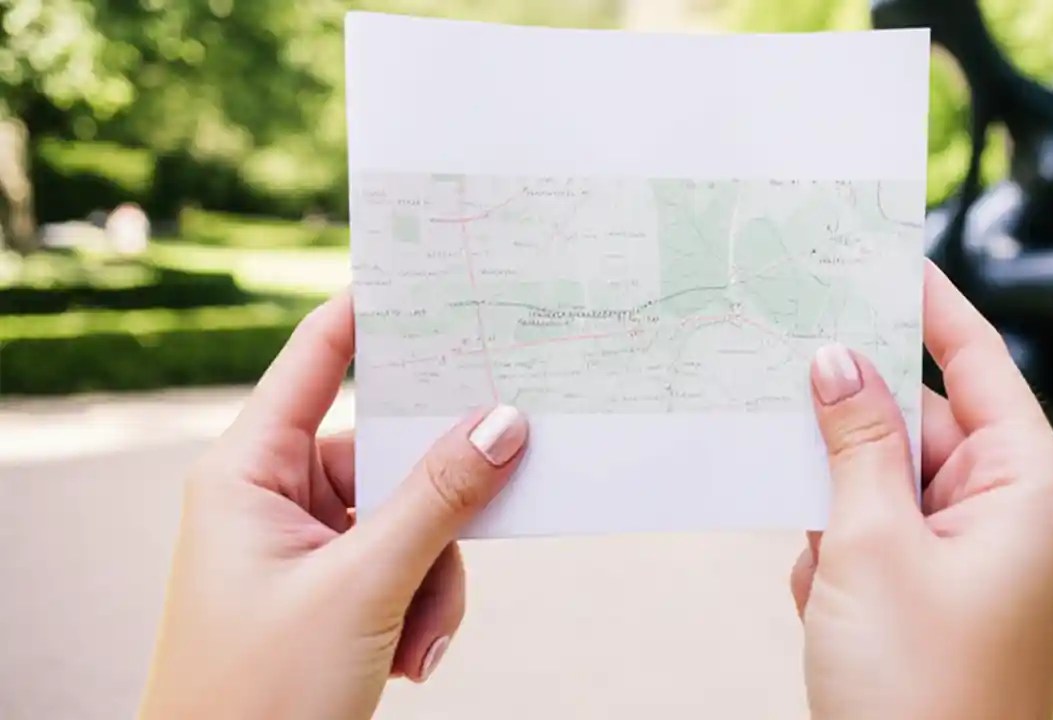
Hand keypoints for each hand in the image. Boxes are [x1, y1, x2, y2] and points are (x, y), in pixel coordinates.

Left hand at [139, 293, 528, 719]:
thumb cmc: (258, 696)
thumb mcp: (362, 589)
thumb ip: (437, 500)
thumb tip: (505, 422)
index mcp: (249, 471)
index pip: (316, 358)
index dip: (370, 312)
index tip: (436, 278)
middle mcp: (275, 494)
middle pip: (388, 452)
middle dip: (436, 509)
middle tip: (481, 516)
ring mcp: (306, 542)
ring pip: (411, 516)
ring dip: (434, 577)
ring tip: (419, 642)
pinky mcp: (332, 584)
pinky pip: (406, 562)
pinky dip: (423, 605)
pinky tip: (411, 659)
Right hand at [792, 263, 1052, 718]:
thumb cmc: (924, 695)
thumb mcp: (872, 548)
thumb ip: (856, 443)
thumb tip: (836, 361)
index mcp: (1028, 488)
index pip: (979, 363)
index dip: (930, 306)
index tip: (882, 257)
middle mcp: (1008, 513)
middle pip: (918, 423)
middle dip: (851, 430)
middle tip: (781, 392)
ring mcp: (969, 558)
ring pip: (884, 483)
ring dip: (836, 508)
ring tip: (818, 556)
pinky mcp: (932, 593)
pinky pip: (874, 535)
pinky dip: (837, 554)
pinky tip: (824, 597)